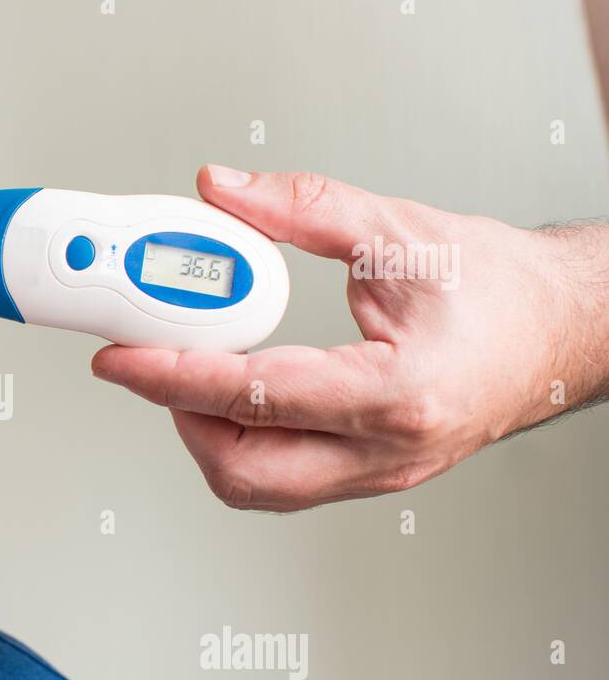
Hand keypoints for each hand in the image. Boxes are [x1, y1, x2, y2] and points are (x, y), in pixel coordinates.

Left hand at [90, 166, 608, 510]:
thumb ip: (302, 208)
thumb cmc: (499, 291)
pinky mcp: (367, 476)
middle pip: (243, 470)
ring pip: (257, 487)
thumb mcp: (399, 231)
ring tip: (193, 373)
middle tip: (154, 363)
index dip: (173, 375)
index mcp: (396, 392)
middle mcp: (384, 450)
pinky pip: (282, 479)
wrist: (558, 331)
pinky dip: (240, 441)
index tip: (121, 357)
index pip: (256, 396)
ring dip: (205, 434)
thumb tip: (222, 192)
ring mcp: (376, 473)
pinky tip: (232, 393)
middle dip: (180, 418)